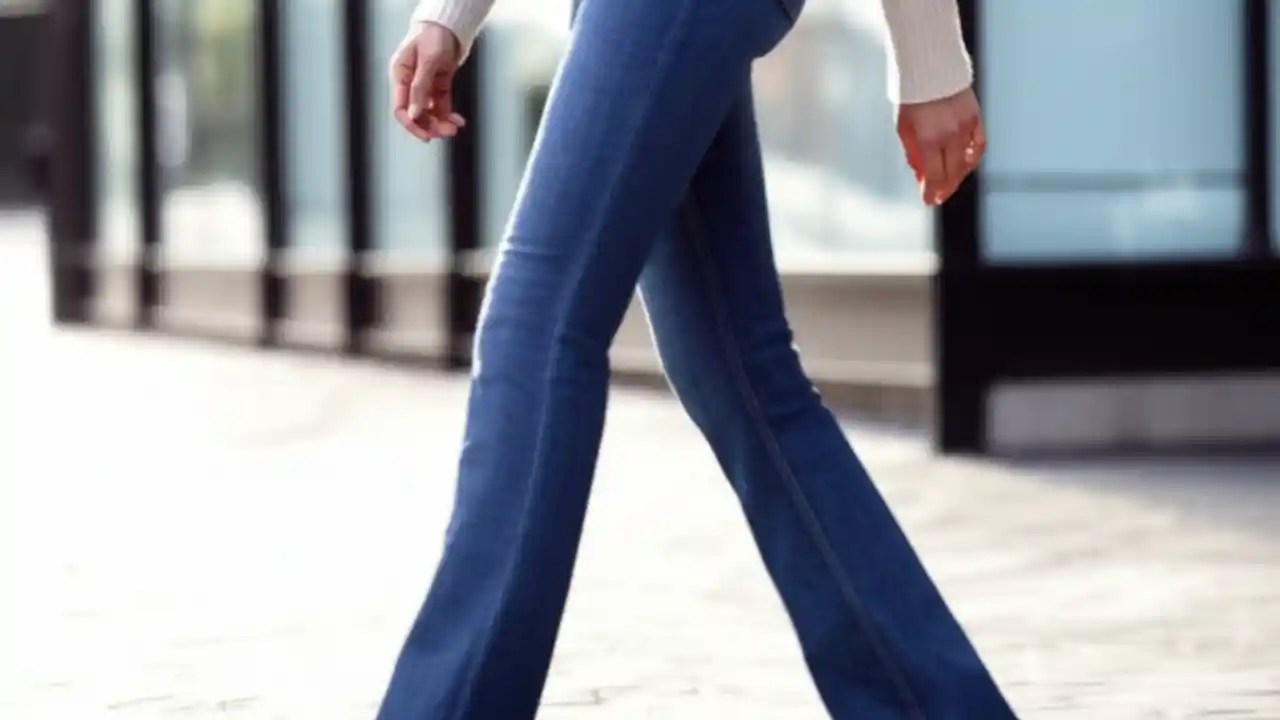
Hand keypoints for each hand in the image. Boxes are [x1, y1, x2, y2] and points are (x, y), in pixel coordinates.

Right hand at [388, 22, 466, 141]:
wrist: (448, 24)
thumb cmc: (433, 36)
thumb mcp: (427, 61)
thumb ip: (420, 88)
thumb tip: (413, 115)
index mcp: (400, 76)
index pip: (400, 108)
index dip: (412, 125)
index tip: (426, 137)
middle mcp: (409, 83)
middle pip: (416, 113)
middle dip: (431, 125)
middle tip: (448, 133)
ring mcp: (424, 85)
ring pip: (430, 112)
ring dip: (441, 122)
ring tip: (455, 127)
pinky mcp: (438, 85)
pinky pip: (441, 105)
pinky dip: (449, 114)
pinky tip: (458, 121)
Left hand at [897, 87, 985, 205]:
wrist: (930, 66)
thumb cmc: (911, 98)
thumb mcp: (904, 128)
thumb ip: (913, 154)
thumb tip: (921, 176)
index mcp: (929, 139)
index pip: (934, 176)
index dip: (931, 192)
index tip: (928, 200)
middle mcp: (950, 135)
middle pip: (952, 173)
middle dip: (944, 188)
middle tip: (938, 197)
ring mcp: (966, 126)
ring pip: (967, 161)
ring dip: (958, 176)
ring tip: (949, 183)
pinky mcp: (976, 116)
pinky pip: (979, 145)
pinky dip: (973, 158)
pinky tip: (966, 165)